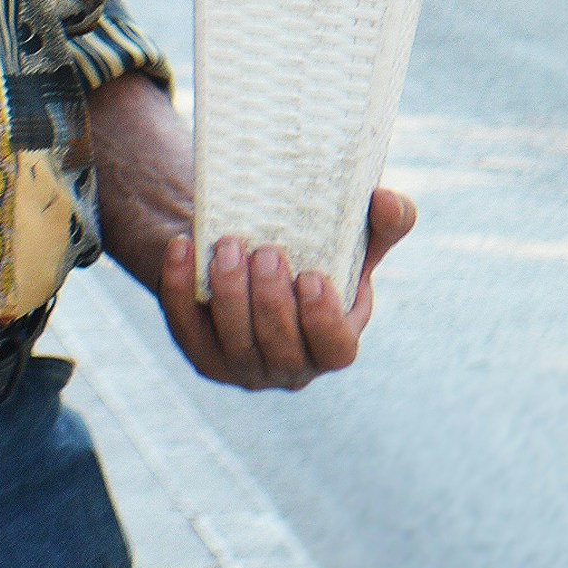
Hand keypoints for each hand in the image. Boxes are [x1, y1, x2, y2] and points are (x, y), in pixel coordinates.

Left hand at [87, 74, 413, 390]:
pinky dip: (179, 290)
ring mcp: (241, 366)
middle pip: (280, 350)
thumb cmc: (313, 251)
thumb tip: (387, 201)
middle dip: (271, 303)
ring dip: (230, 295)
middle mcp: (290, 366)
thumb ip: (384, 223)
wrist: (250, 251)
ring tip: (228, 247)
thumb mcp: (352, 238)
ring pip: (232, 346)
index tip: (311, 277)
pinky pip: (185, 330)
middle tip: (266, 252)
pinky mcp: (201, 353)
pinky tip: (181, 249)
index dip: (322, 322)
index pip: (335, 350)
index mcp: (334, 341)